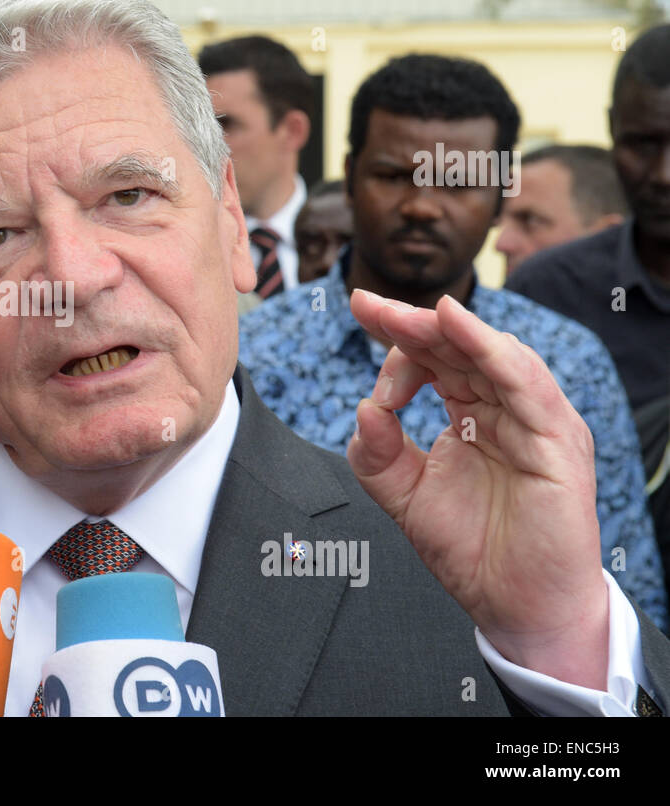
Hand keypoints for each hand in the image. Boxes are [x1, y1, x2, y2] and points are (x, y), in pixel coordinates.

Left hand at [346, 289, 609, 689]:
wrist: (517, 608)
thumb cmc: (472, 550)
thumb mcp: (404, 498)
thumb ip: (376, 455)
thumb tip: (363, 408)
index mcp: (472, 413)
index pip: (434, 359)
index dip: (395, 339)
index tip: (356, 319)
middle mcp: (505, 409)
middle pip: (459, 348)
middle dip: (411, 323)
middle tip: (368, 304)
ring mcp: (534, 421)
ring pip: (493, 355)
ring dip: (447, 330)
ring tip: (407, 314)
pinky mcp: (557, 442)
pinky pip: (525, 384)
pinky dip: (492, 351)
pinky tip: (457, 328)